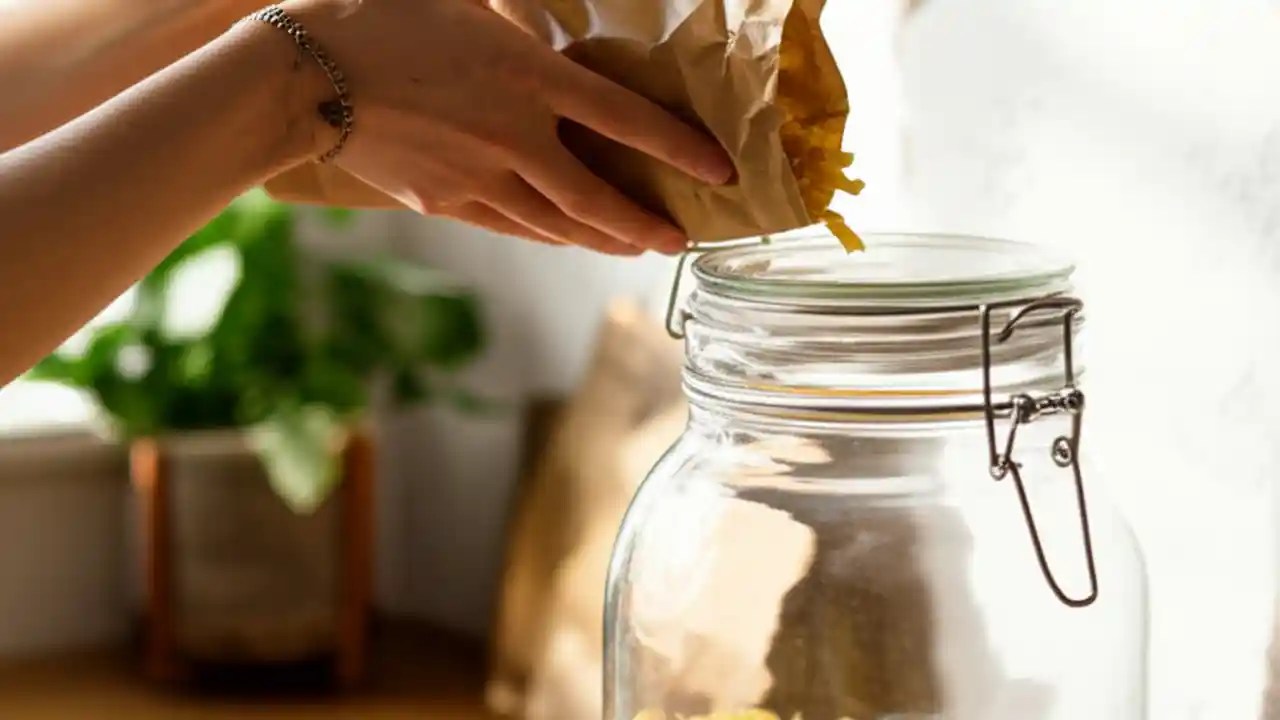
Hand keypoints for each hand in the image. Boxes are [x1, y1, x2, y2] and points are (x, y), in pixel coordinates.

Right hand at [281, 0, 733, 254]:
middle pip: (598, 195)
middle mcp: (516, 136)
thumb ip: (520, 18)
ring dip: (600, 237)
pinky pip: (509, 225)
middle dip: (644, 222)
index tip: (719, 172)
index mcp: (529, 76)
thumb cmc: (379, 13)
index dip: (679, 148)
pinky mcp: (444, 200)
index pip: (626, 120)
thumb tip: (549, 29)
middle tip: (679, 241)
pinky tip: (561, 240)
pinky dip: (543, 234)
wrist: (301, 72)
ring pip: (556, 221)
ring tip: (632, 248)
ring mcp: (480, 176)